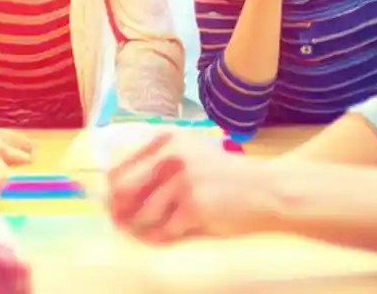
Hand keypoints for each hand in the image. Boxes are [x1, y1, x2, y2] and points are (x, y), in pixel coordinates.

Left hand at [106, 130, 278, 242]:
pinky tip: (163, 236)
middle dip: (117, 209)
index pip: (120, 165)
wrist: (266, 188)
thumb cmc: (226, 174)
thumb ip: (157, 160)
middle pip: (123, 189)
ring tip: (143, 230)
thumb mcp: (191, 152)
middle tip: (119, 222)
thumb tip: (115, 186)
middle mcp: (170, 156)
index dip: (111, 187)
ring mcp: (181, 181)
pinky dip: (160, 237)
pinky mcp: (193, 207)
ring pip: (142, 213)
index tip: (110, 202)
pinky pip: (163, 230)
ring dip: (139, 226)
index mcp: (166, 139)